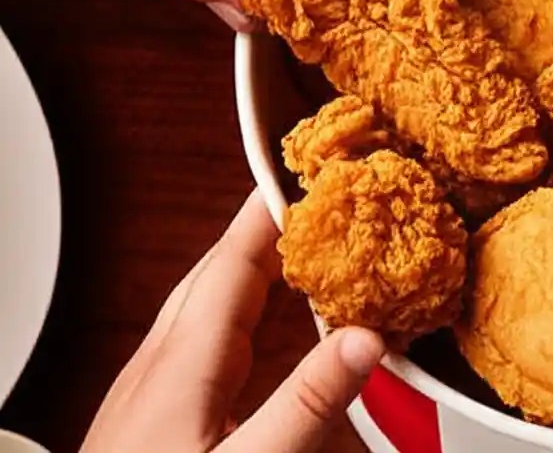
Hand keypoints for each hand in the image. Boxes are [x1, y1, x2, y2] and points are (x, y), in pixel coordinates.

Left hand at [83, 192, 385, 452]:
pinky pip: (200, 342)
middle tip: (319, 205)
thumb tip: (367, 338)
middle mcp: (158, 367)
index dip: (270, 211)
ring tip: (302, 256)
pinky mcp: (150, 419)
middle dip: (268, 233)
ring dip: (254, 273)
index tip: (308, 171)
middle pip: (216, 275)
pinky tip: (259, 331)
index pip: (231, 262)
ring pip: (204, 307)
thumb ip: (307, 404)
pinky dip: (242, 316)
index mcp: (179, 365)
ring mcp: (148, 392)